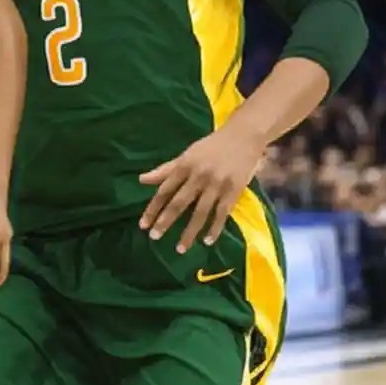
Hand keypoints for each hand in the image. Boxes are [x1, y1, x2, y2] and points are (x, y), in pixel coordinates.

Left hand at [139, 125, 265, 253]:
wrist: (244, 136)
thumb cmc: (211, 146)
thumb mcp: (187, 154)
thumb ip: (165, 169)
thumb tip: (141, 180)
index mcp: (184, 165)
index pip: (164, 191)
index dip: (153, 208)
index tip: (143, 225)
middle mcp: (198, 176)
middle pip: (179, 202)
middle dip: (166, 221)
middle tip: (154, 237)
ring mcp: (217, 184)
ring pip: (200, 212)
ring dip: (189, 232)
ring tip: (180, 248)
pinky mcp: (234, 191)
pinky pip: (222, 213)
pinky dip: (214, 228)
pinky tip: (207, 241)